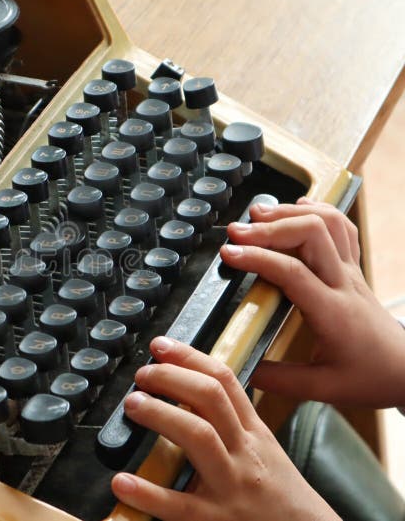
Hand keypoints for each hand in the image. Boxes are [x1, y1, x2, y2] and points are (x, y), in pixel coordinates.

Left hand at [111, 337, 338, 520]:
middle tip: (142, 374)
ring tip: (132, 404)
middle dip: (173, 378)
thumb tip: (189, 388)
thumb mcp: (263, 449)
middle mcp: (243, 452)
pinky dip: (147, 493)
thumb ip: (232, 421)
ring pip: (198, 437)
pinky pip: (178, 505)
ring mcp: (230, 485)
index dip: (189, 357)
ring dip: (161, 414)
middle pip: (210, 399)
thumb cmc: (279, 494)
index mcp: (253, 432)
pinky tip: (122, 481)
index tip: (160, 346)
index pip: (224, 381)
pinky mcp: (215, 520)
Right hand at [220, 198, 404, 406]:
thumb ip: (278, 380)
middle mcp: (344, 284)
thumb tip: (240, 368)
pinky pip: (341, 227)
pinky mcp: (353, 269)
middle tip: (238, 233)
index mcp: (332, 313)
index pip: (292, 272)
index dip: (257, 258)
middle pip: (312, 233)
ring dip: (291, 213)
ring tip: (259, 215)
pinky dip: (316, 210)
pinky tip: (295, 210)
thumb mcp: (323, 389)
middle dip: (270, 226)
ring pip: (329, 222)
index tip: (228, 255)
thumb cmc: (370, 378)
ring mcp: (351, 272)